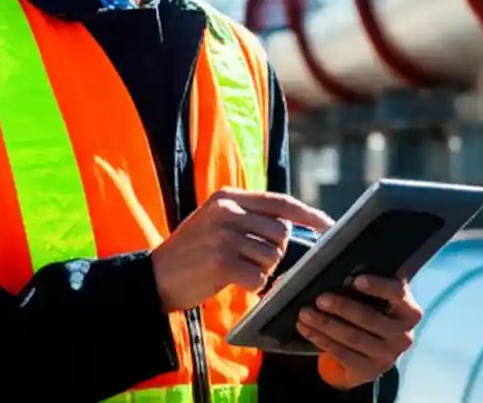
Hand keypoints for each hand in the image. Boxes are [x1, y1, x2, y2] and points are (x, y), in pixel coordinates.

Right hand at [151, 188, 333, 311]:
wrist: (154, 277)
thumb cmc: (192, 253)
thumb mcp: (217, 222)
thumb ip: (250, 219)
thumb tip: (294, 228)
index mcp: (229, 197)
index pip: (280, 202)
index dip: (308, 215)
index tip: (328, 226)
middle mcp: (228, 210)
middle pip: (280, 233)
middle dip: (275, 253)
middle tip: (251, 262)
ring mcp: (224, 235)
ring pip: (272, 257)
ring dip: (262, 271)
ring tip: (236, 270)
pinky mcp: (222, 261)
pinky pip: (258, 278)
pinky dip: (252, 286)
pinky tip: (232, 282)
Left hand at [296, 275, 422, 390]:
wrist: (379, 349)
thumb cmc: (377, 311)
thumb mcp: (381, 297)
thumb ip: (371, 283)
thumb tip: (342, 264)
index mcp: (409, 311)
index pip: (396, 294)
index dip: (377, 287)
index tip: (356, 280)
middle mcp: (403, 335)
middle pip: (370, 319)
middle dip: (342, 308)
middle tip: (319, 298)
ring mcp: (388, 356)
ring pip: (353, 338)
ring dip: (325, 325)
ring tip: (305, 313)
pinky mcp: (370, 371)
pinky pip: (342, 354)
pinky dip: (321, 340)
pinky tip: (307, 330)